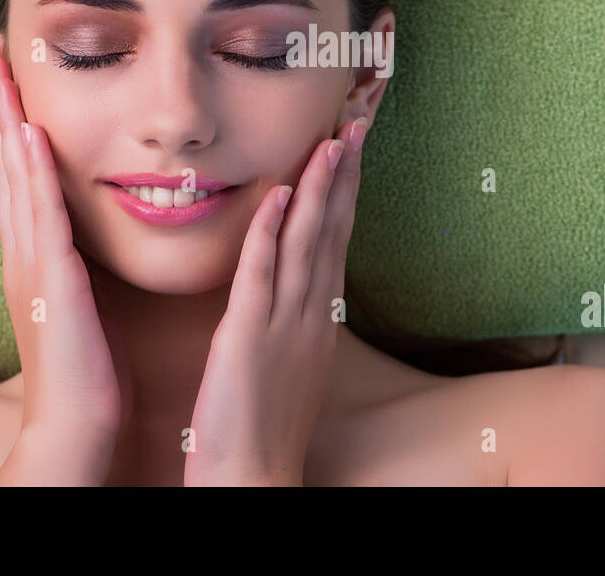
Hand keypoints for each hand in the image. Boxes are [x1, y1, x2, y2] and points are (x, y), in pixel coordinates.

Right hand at [0, 51, 131, 483]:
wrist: (72, 423)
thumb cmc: (83, 363)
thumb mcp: (76, 293)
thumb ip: (70, 253)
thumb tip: (78, 220)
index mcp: (31, 246)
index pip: (16, 162)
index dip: (8, 108)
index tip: (5, 58)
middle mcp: (21, 244)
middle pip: (3, 153)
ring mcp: (30, 260)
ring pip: (14, 171)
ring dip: (5, 112)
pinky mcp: (50, 280)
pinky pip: (40, 215)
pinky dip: (31, 172)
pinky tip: (27, 131)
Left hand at [183, 115, 367, 485]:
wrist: (253, 479)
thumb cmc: (261, 424)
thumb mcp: (287, 360)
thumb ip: (288, 316)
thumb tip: (290, 283)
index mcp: (318, 318)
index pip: (336, 240)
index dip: (345, 191)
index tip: (350, 147)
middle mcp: (311, 315)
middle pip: (333, 231)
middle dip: (345, 175)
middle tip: (355, 124)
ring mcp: (284, 324)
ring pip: (308, 243)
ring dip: (320, 189)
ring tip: (331, 141)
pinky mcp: (249, 337)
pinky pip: (263, 274)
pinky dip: (273, 231)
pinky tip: (281, 194)